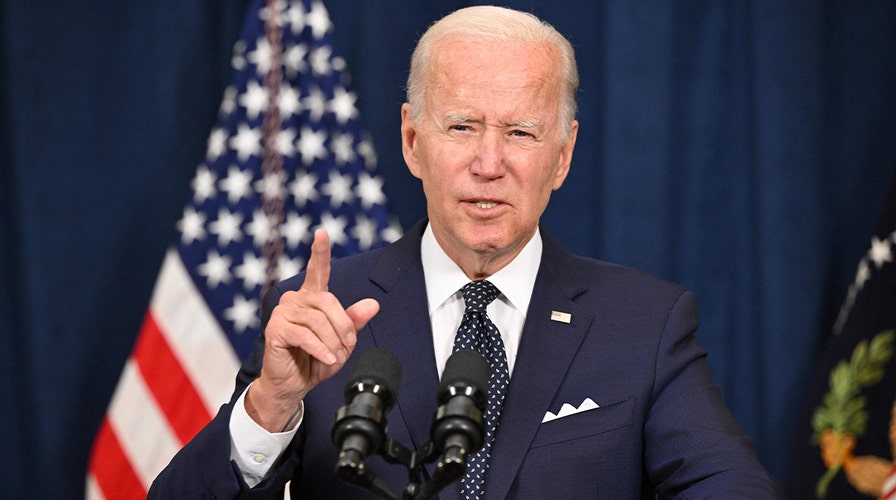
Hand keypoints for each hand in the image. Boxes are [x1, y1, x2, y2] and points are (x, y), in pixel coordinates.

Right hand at [245, 229, 379, 431]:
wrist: (293, 385)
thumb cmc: (315, 360)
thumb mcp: (341, 342)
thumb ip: (354, 321)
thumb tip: (373, 304)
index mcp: (311, 298)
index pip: (317, 270)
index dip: (320, 251)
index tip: (322, 233)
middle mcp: (295, 300)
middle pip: (328, 301)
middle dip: (343, 326)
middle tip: (347, 347)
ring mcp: (282, 313)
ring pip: (318, 321)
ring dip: (332, 343)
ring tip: (335, 357)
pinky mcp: (275, 330)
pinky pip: (306, 336)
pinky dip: (321, 350)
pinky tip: (327, 360)